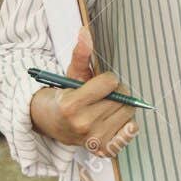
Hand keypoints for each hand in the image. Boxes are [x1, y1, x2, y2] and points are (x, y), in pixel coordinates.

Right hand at [29, 25, 138, 157]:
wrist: (51, 123)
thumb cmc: (65, 96)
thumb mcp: (71, 74)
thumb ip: (81, 54)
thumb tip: (85, 31)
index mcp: (72, 105)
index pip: (110, 83)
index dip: (108, 80)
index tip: (100, 83)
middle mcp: (83, 125)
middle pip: (123, 99)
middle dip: (118, 92)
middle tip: (106, 94)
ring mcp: (94, 139)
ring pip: (128, 113)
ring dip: (123, 106)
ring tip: (108, 106)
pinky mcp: (103, 149)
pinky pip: (129, 133)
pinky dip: (128, 125)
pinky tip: (116, 121)